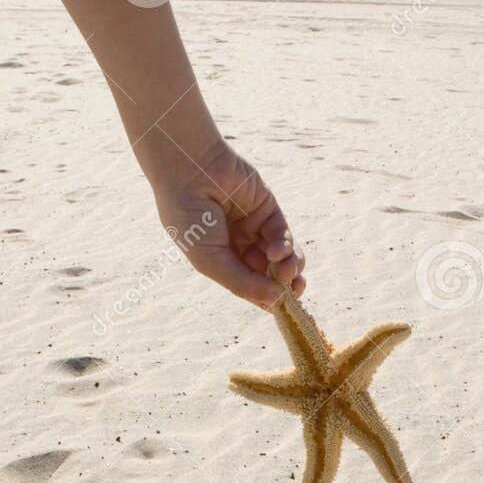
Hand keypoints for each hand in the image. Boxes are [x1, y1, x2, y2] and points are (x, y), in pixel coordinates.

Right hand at [150, 143, 304, 308]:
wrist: (189, 173)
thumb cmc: (190, 219)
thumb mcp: (211, 261)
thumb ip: (242, 283)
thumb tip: (276, 302)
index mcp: (219, 259)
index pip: (248, 284)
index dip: (266, 298)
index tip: (281, 309)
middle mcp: (237, 244)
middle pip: (269, 272)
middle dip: (284, 284)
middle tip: (294, 292)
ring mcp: (253, 226)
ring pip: (281, 255)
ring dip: (289, 267)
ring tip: (286, 272)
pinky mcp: (267, 208)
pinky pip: (282, 233)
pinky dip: (285, 246)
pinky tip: (276, 252)